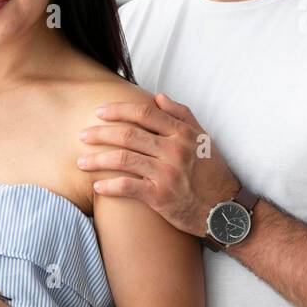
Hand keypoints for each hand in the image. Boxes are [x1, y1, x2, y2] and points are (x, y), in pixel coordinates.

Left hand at [77, 93, 239, 237]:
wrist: (225, 210)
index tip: (98, 112)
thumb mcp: (204, 139)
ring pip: (122, 160)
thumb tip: (159, 96)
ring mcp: (166, 173)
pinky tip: (97, 187)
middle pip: (128, 135)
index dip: (118, 110)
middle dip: (100, 134)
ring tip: (81, 162)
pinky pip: (127, 187)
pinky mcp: (160, 196)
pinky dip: (109, 186)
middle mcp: (174, 150)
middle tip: (82, 135)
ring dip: (97, 160)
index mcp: (183, 133)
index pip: (144, 113)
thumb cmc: (212, 173)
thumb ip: (182, 115)